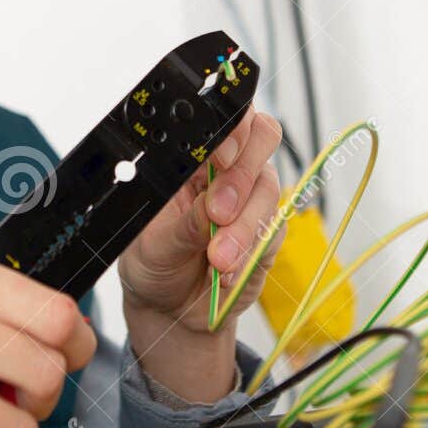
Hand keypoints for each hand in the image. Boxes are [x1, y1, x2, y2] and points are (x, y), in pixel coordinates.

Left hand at [116, 108, 285, 397]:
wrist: (172, 308)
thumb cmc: (155, 262)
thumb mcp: (153, 243)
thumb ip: (183, 224)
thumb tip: (208, 208)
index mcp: (192, 157)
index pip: (222, 119)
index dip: (231, 128)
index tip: (219, 157)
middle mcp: (227, 169)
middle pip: (261, 136)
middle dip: (241, 175)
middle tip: (218, 212)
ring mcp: (252, 197)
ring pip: (268, 189)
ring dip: (244, 227)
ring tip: (217, 260)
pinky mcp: (269, 230)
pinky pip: (274, 228)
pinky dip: (251, 252)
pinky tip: (228, 272)